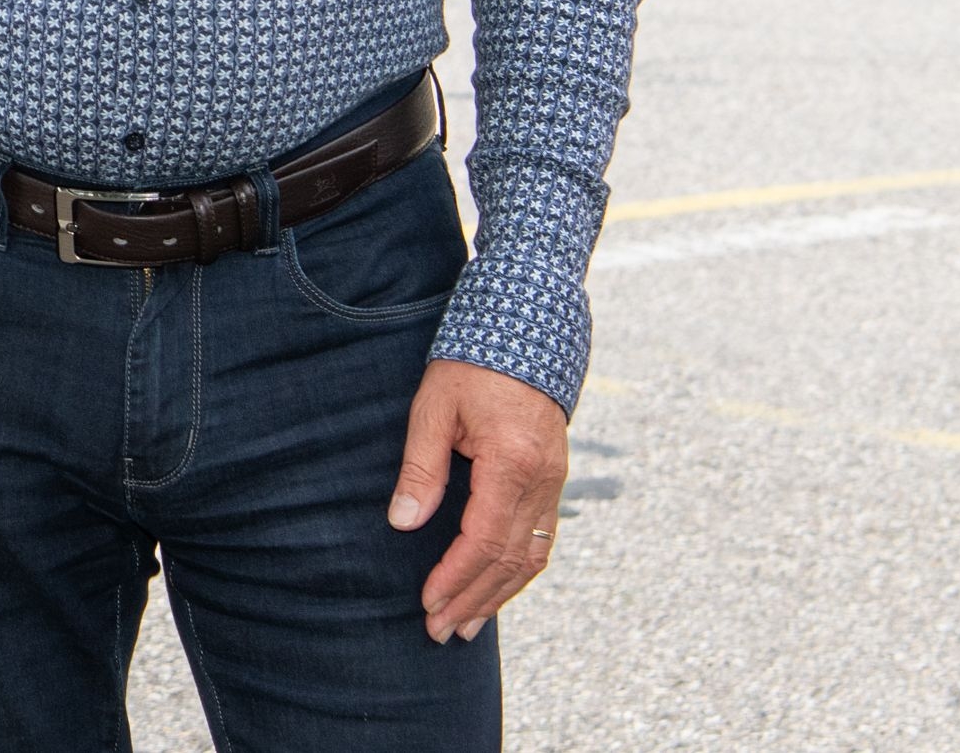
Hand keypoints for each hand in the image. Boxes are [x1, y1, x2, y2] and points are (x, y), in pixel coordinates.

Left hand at [389, 358, 567, 643]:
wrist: (527, 329)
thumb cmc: (471, 364)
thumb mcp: (433, 408)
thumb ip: (421, 467)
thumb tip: (403, 522)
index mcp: (513, 463)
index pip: (483, 540)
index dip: (455, 577)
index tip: (427, 602)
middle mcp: (543, 481)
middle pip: (511, 560)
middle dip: (474, 599)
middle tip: (439, 631)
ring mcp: (556, 483)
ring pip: (533, 556)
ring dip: (499, 595)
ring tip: (467, 625)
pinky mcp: (555, 480)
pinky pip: (542, 539)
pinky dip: (518, 571)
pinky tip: (494, 588)